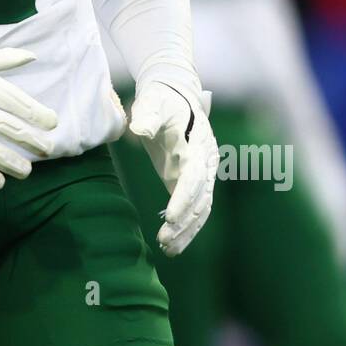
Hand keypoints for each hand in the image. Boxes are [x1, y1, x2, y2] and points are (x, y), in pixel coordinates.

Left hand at [128, 82, 218, 255]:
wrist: (173, 94)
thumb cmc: (161, 98)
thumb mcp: (152, 101)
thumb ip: (148, 115)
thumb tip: (139, 130)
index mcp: (198, 145)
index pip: (194, 178)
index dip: (184, 199)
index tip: (170, 218)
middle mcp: (205, 163)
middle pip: (200, 199)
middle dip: (184, 222)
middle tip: (164, 240)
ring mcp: (200, 174)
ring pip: (200, 210)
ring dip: (187, 231)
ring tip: (168, 250)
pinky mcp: (189, 181)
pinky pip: (193, 209)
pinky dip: (186, 228)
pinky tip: (172, 246)